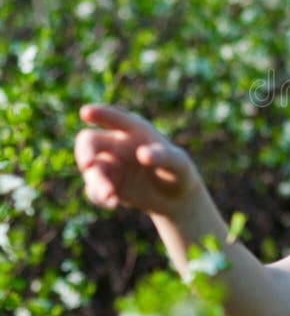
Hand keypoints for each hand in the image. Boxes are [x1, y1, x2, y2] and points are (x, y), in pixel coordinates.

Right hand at [75, 104, 200, 215]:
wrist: (175, 197)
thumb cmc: (179, 172)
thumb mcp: (178, 163)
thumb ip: (162, 156)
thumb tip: (142, 153)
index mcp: (136, 131)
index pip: (115, 118)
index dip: (100, 113)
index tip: (86, 112)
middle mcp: (117, 144)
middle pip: (89, 141)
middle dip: (84, 151)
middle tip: (88, 164)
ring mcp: (110, 164)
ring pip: (90, 169)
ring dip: (96, 182)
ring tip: (110, 196)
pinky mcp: (105, 184)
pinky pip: (92, 189)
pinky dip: (98, 196)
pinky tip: (112, 203)